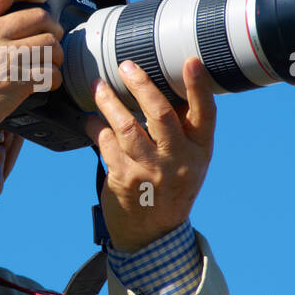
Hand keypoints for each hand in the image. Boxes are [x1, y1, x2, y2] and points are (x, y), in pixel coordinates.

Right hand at [0, 0, 63, 148]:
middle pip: (39, 16)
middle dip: (52, 28)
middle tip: (51, 40)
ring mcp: (4, 58)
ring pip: (50, 43)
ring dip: (56, 55)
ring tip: (50, 65)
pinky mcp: (15, 83)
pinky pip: (50, 73)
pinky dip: (54, 78)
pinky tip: (47, 84)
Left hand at [84, 57, 217, 252]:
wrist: (153, 234)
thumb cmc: (171, 185)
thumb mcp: (189, 160)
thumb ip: (183, 129)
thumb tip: (167, 84)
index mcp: (199, 151)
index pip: (205, 114)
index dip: (199, 87)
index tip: (191, 61)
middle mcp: (178, 161)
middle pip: (161, 115)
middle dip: (142, 85)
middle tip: (126, 66)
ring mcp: (150, 171)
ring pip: (127, 127)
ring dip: (109, 103)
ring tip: (98, 87)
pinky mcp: (124, 180)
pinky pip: (106, 144)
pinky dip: (95, 128)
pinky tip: (90, 121)